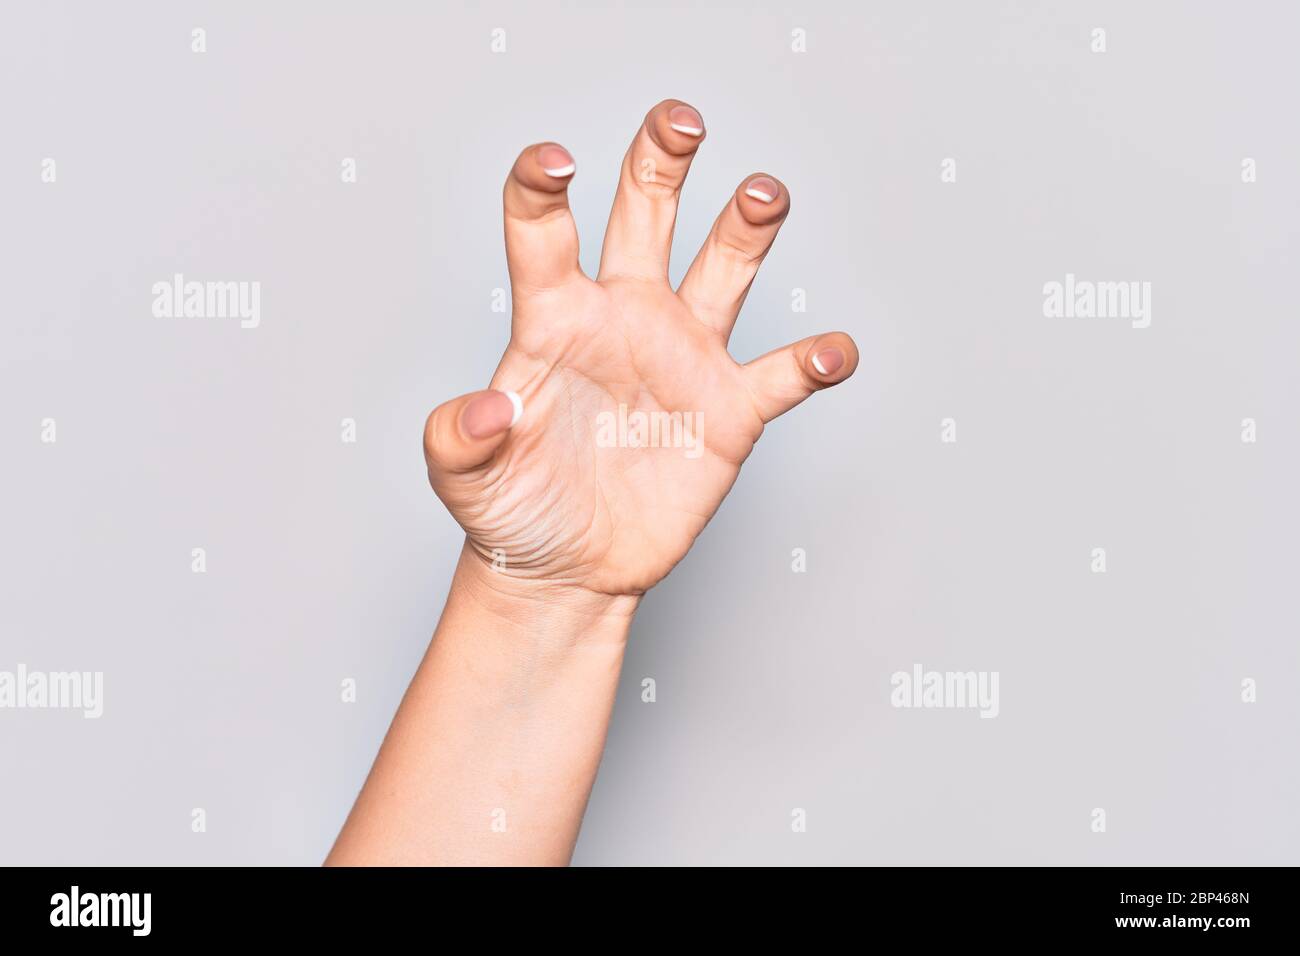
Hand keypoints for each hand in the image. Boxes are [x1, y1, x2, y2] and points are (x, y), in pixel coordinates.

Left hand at [424, 99, 857, 598]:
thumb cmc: (512, 511)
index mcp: (555, 322)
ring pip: (725, 270)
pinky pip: (783, 374)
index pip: (544, 233)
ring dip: (747, 227)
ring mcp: (683, 360)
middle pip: (647, 215)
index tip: (554, 163)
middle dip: (662, 160)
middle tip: (681, 121)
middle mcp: (625, 320)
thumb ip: (457, 440)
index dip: (541, 187)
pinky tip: (833, 351)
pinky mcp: (729, 412)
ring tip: (764, 192)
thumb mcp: (462, 481)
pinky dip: (814, 361)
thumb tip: (490, 407)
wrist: (568, 569)